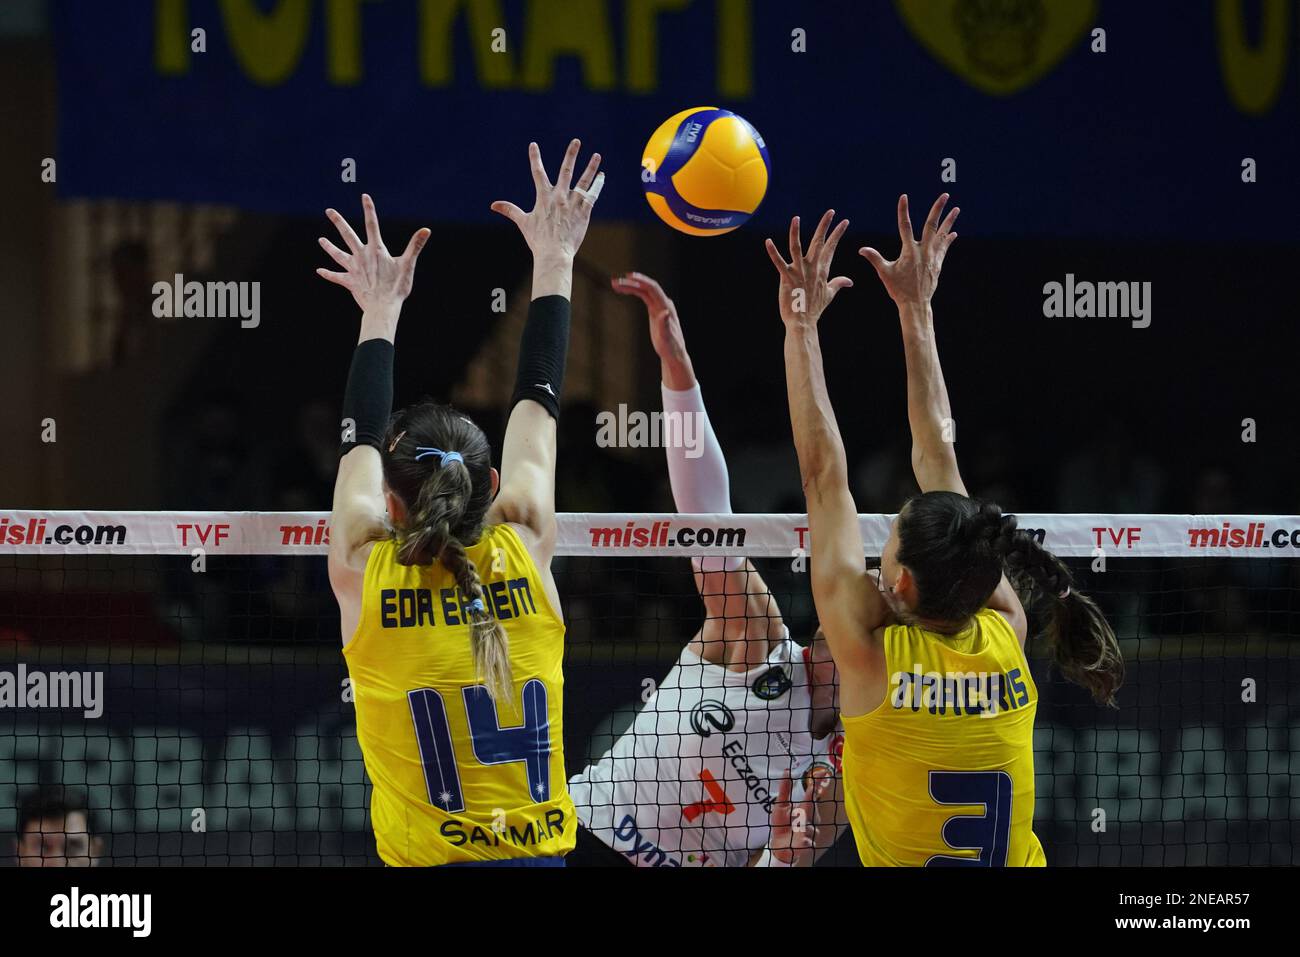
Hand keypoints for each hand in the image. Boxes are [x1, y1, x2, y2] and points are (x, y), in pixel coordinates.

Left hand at [316, 194, 429, 313]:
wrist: (383, 307)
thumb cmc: (397, 287)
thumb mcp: (408, 264)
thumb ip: (416, 246)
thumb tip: (426, 230)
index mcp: (376, 250)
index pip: (372, 225)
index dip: (369, 209)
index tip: (364, 196)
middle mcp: (362, 256)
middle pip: (348, 235)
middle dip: (338, 222)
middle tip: (329, 211)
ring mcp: (354, 269)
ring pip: (338, 254)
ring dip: (329, 246)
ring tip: (321, 240)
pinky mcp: (350, 282)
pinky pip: (337, 277)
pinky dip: (328, 274)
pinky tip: (319, 271)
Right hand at [491, 139, 603, 265]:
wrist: (554, 253)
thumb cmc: (538, 240)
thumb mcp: (523, 223)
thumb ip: (510, 210)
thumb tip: (493, 205)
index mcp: (544, 197)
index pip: (538, 173)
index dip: (535, 158)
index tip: (533, 145)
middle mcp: (559, 197)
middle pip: (566, 170)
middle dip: (571, 154)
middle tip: (576, 141)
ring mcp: (573, 203)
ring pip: (584, 181)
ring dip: (591, 167)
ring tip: (597, 155)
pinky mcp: (584, 212)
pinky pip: (592, 195)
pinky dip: (597, 185)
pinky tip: (601, 176)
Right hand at [610, 272, 693, 388]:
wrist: (674, 353)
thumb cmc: (670, 347)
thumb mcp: (666, 338)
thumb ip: (665, 325)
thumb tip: (664, 313)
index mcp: (666, 307)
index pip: (653, 289)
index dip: (641, 281)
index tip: (628, 277)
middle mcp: (663, 303)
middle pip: (646, 287)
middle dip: (631, 283)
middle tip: (615, 282)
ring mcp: (659, 306)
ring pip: (643, 291)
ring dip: (630, 286)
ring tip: (615, 285)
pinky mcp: (654, 310)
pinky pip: (643, 296)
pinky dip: (633, 292)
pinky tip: (624, 291)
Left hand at [765, 210, 852, 328]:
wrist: (803, 323)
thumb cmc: (814, 309)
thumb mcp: (829, 295)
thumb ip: (838, 284)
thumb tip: (850, 281)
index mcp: (822, 270)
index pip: (831, 247)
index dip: (837, 233)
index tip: (844, 221)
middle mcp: (812, 267)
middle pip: (819, 242)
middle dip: (825, 226)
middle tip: (831, 212)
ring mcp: (799, 271)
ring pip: (797, 247)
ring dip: (795, 232)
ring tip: (796, 218)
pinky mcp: (786, 277)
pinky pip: (778, 262)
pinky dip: (773, 252)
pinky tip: (768, 241)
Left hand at [766, 771, 827, 865]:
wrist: (779, 846)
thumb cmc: (781, 825)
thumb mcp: (780, 806)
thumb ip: (785, 789)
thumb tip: (787, 771)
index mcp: (803, 807)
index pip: (812, 793)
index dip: (817, 783)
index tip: (823, 773)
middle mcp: (809, 818)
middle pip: (812, 807)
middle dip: (811, 802)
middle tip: (809, 796)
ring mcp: (809, 831)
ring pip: (810, 824)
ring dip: (801, 824)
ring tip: (793, 826)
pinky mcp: (807, 844)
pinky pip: (808, 841)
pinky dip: (805, 840)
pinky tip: (801, 840)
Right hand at [860, 193, 958, 307]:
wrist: (915, 303)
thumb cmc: (898, 289)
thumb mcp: (885, 273)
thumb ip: (874, 258)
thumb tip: (862, 249)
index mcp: (909, 251)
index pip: (905, 226)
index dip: (903, 211)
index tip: (904, 197)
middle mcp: (923, 251)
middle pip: (931, 225)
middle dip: (938, 209)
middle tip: (945, 196)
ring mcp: (932, 257)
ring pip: (942, 235)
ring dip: (949, 221)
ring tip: (956, 209)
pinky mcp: (938, 264)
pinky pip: (944, 247)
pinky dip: (948, 239)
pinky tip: (953, 232)